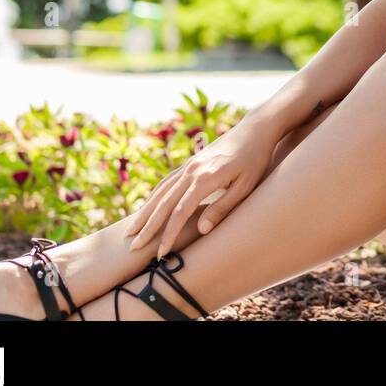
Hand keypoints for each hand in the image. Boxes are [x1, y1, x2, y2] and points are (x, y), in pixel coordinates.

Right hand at [123, 119, 279, 258]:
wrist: (254, 130)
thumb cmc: (255, 160)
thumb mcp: (245, 186)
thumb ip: (223, 207)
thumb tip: (201, 230)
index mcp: (205, 179)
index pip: (180, 212)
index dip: (168, 235)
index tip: (160, 254)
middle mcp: (191, 171)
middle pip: (163, 203)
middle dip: (147, 227)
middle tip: (132, 248)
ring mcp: (189, 165)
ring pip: (160, 192)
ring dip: (144, 212)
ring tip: (131, 232)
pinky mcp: (190, 162)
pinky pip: (166, 182)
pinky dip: (153, 197)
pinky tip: (147, 208)